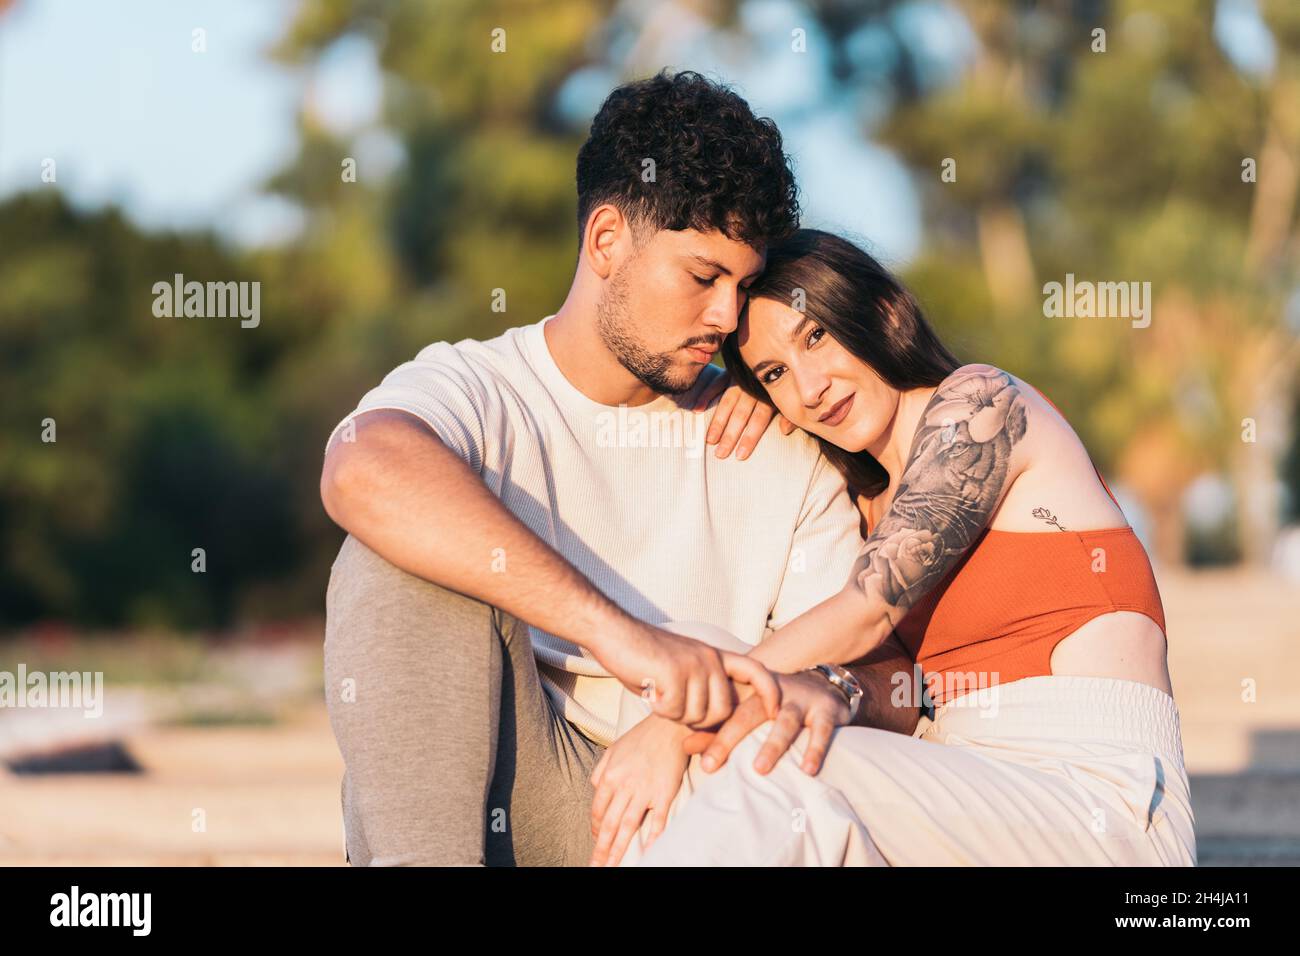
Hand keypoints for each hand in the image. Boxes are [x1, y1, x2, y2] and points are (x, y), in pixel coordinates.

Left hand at [588, 715, 690, 865]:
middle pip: (609, 824)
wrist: (670, 724)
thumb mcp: (613, 748)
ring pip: (627, 827)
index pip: (598, 810)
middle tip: (595, 867)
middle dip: (601, 849)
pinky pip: (657, 821)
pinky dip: (652, 839)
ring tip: (612, 866)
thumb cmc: (642, 736)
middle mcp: (624, 785)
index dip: (596, 829)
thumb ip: (601, 769)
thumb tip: (595, 788)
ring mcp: (644, 791)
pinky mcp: (664, 793)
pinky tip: (648, 853)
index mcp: (610, 775)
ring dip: (618, 851)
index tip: (597, 842)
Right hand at [594, 620, 781, 728]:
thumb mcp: (682, 667)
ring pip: (697, 716)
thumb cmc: (644, 655)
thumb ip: (702, 686)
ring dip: (676, 715)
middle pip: (722, 711)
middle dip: (699, 721)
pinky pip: (674, 712)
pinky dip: (660, 710)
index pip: (756, 670)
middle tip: (673, 706)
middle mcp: (709, 658)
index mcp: (714, 655)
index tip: (775, 712)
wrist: (614, 631)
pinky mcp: (674, 674)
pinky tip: (649, 692)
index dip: (769, 692)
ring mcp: (693, 665)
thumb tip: (714, 718)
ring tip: (659, 694)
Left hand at [682, 670, 849, 775]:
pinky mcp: (826, 710)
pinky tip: (808, 769)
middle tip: (710, 764)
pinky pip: (821, 730)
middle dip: (728, 738)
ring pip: (785, 721)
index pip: (726, 710)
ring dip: (772, 745)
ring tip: (759, 769)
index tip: (695, 755)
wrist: (825, 684)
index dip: (709, 732)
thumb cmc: (779, 705)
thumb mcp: (750, 712)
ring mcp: (801, 699)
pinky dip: (815, 749)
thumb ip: (720, 729)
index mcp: (752, 691)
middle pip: (748, 713)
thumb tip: (686, 746)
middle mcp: (775, 692)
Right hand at [694, 371, 793, 458]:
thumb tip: (784, 431)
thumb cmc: (785, 381)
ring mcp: (740, 380)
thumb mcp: (792, 398)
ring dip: (718, 422)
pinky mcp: (730, 372)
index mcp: (769, 396)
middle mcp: (753, 389)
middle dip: (730, 435)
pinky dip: (706, 395)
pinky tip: (697, 409)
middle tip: (721, 454)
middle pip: (741, 414)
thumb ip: (789, 415)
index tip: (740, 455)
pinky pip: (716, 383)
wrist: (776, 352)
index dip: (750, 437)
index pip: (758, 420)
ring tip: (710, 440)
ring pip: (727, 402)